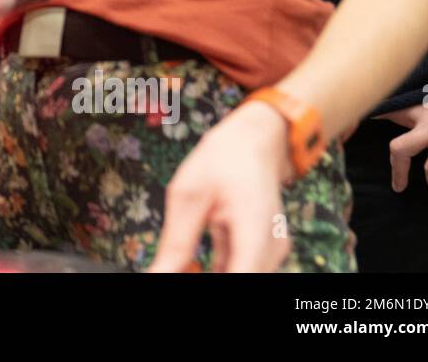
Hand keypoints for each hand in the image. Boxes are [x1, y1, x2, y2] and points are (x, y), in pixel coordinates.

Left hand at [149, 101, 292, 272]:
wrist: (253, 141)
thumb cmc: (221, 160)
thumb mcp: (188, 195)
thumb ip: (175, 243)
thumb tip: (156, 275)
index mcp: (256, 231)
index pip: (240, 279)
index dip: (211, 287)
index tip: (179, 275)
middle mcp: (271, 248)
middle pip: (241, 280)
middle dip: (205, 282)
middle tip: (171, 267)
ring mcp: (269, 251)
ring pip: (240, 276)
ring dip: (208, 277)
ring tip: (177, 265)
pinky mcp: (262, 251)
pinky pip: (239, 270)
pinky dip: (215, 272)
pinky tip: (188, 267)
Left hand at [377, 95, 427, 193]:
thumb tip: (415, 134)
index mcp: (423, 106)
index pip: (388, 108)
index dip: (368, 117)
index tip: (351, 125)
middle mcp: (424, 113)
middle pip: (384, 126)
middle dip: (378, 153)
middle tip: (384, 172)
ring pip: (399, 150)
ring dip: (399, 172)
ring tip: (401, 186)